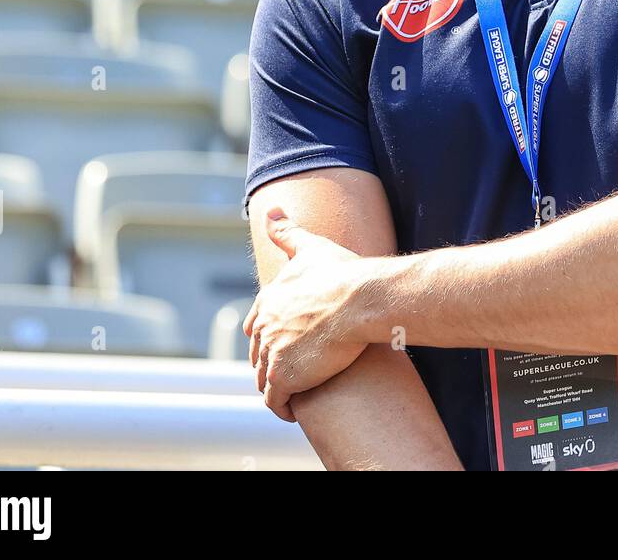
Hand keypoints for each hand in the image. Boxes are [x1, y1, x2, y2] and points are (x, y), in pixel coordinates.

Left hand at [244, 208, 373, 421]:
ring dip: (278, 386)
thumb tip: (269, 209)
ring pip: (265, 378)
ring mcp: (271, 352)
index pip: (257, 324)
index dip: (268, 335)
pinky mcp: (284, 377)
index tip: (282, 344)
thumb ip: (287, 230)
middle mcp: (264, 325)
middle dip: (273, 362)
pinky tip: (295, 410)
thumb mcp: (311, 247)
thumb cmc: (343, 273)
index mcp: (269, 299)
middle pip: (260, 352)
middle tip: (295, 370)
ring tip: (296, 392)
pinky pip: (276, 401)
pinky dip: (283, 407)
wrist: (361, 299)